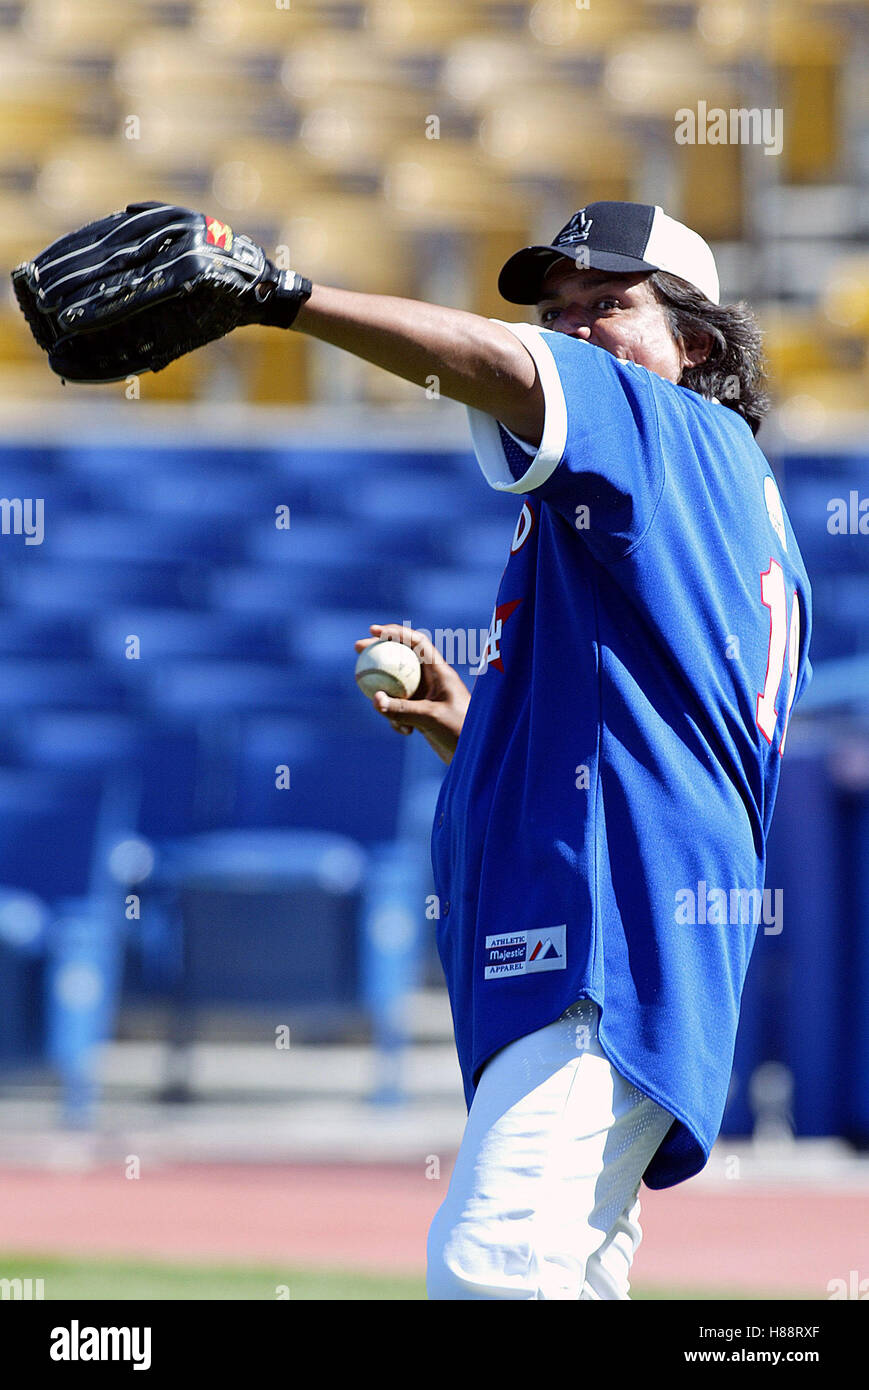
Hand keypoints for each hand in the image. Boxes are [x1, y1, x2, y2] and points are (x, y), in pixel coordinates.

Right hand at [354, 623, 470, 764]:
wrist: (473, 754)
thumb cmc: (461, 730)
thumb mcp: (431, 718)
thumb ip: (402, 709)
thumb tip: (374, 700)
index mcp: (440, 671)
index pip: (417, 642)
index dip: (396, 632)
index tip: (374, 630)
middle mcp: (432, 680)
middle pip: (402, 658)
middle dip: (380, 652)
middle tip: (358, 648)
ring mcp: (425, 696)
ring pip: (396, 687)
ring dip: (387, 700)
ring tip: (388, 715)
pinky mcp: (421, 712)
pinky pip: (399, 708)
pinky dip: (397, 719)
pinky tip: (406, 733)